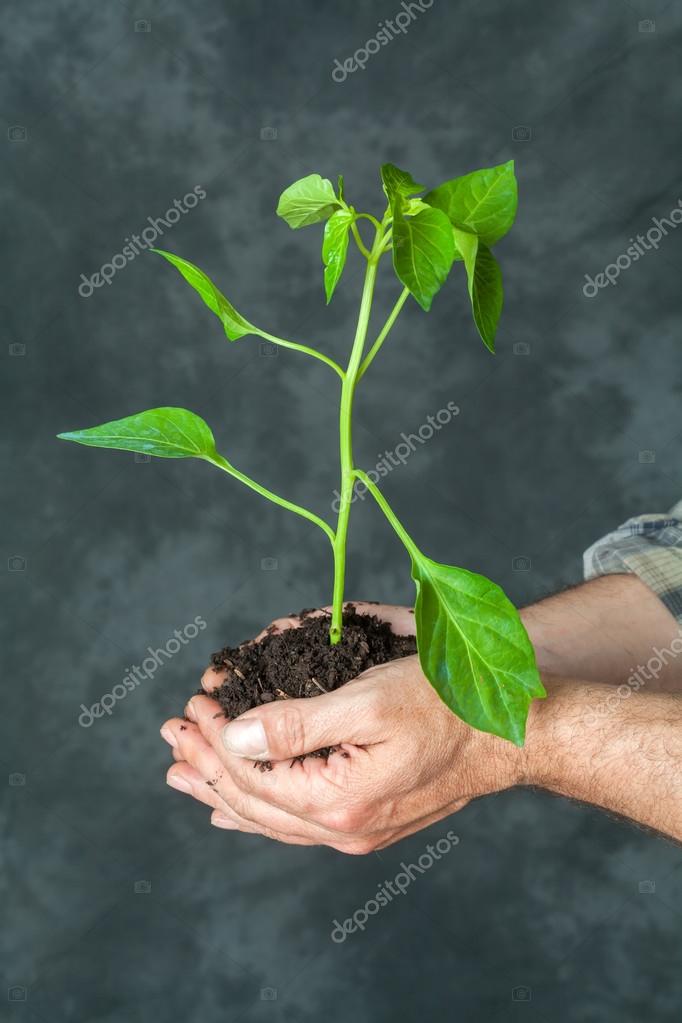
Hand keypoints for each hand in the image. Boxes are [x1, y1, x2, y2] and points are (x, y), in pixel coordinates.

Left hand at [160, 604, 522, 852]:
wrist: (508, 735)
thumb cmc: (444, 707)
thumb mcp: (367, 702)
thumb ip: (295, 725)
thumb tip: (233, 738)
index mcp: (338, 800)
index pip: (251, 775)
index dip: (213, 740)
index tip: (192, 704)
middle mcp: (342, 828)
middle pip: (253, 803)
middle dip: (205, 766)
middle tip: (170, 735)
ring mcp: (356, 832)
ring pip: (270, 818)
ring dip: (222, 791)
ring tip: (183, 774)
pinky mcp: (368, 823)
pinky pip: (295, 823)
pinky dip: (258, 809)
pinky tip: (235, 807)